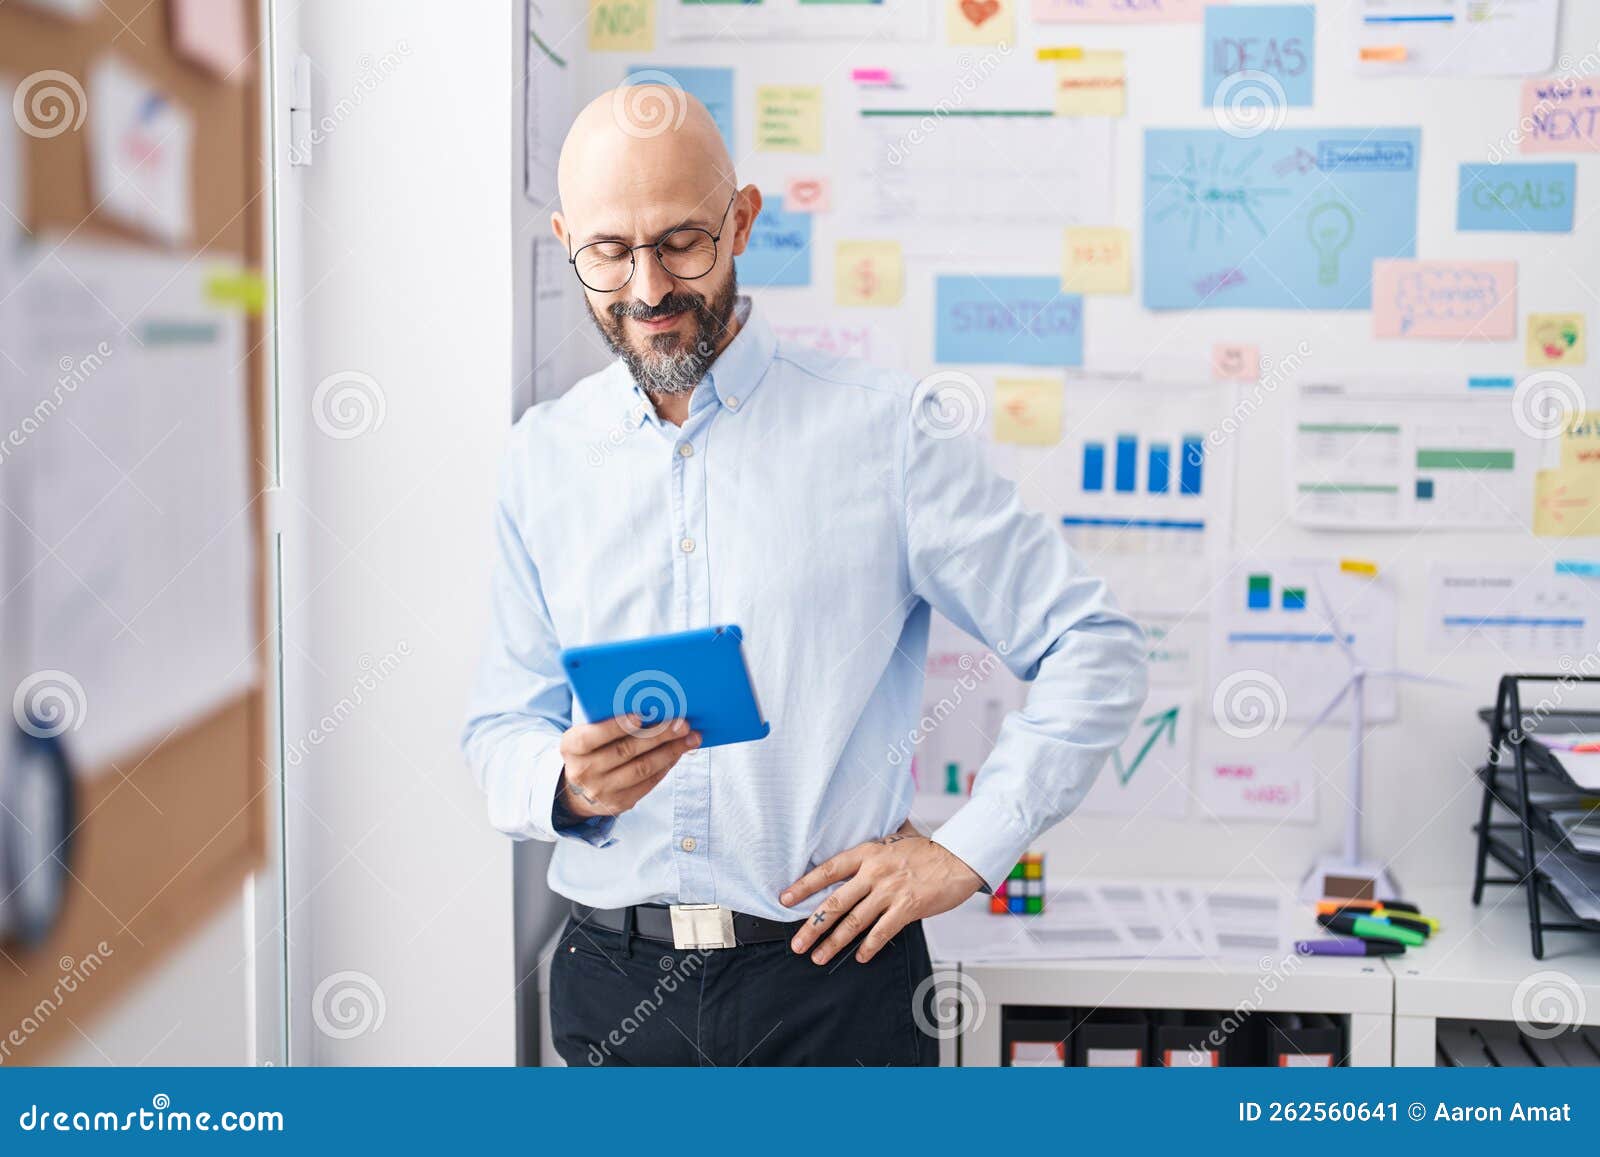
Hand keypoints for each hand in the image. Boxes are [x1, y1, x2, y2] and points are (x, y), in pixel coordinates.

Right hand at [557, 715, 699, 819]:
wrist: (578, 789)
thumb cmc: (591, 748)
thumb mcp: (586, 733)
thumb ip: (606, 720)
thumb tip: (651, 706)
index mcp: (571, 747)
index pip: (592, 737)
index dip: (616, 726)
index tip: (641, 715)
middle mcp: (583, 770)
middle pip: (625, 751)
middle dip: (658, 735)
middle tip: (682, 723)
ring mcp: (602, 790)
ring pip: (642, 768)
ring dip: (670, 751)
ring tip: (690, 738)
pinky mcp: (620, 803)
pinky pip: (648, 782)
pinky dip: (666, 764)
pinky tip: (679, 751)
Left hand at [779, 826, 983, 965]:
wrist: (958, 858)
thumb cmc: (925, 852)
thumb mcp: (892, 844)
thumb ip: (870, 856)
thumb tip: (847, 867)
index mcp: (867, 853)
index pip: (828, 870)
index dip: (804, 885)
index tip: (785, 899)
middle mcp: (874, 872)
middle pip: (835, 902)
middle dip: (812, 926)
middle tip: (797, 943)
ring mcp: (890, 891)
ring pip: (854, 921)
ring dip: (834, 942)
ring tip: (819, 957)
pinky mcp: (908, 908)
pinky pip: (882, 932)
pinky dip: (868, 947)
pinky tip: (859, 957)